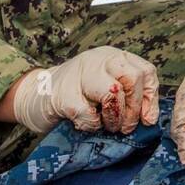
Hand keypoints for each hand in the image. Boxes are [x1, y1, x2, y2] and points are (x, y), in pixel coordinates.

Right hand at [11, 46, 158, 134]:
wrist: (34, 95)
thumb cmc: (77, 96)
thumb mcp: (105, 88)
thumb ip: (127, 97)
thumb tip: (150, 119)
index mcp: (113, 57)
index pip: (145, 71)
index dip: (150, 98)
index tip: (148, 120)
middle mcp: (98, 59)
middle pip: (132, 78)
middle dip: (133, 108)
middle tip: (126, 127)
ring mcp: (79, 72)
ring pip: (112, 92)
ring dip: (114, 118)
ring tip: (108, 127)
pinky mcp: (63, 92)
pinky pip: (88, 112)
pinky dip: (91, 125)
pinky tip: (87, 125)